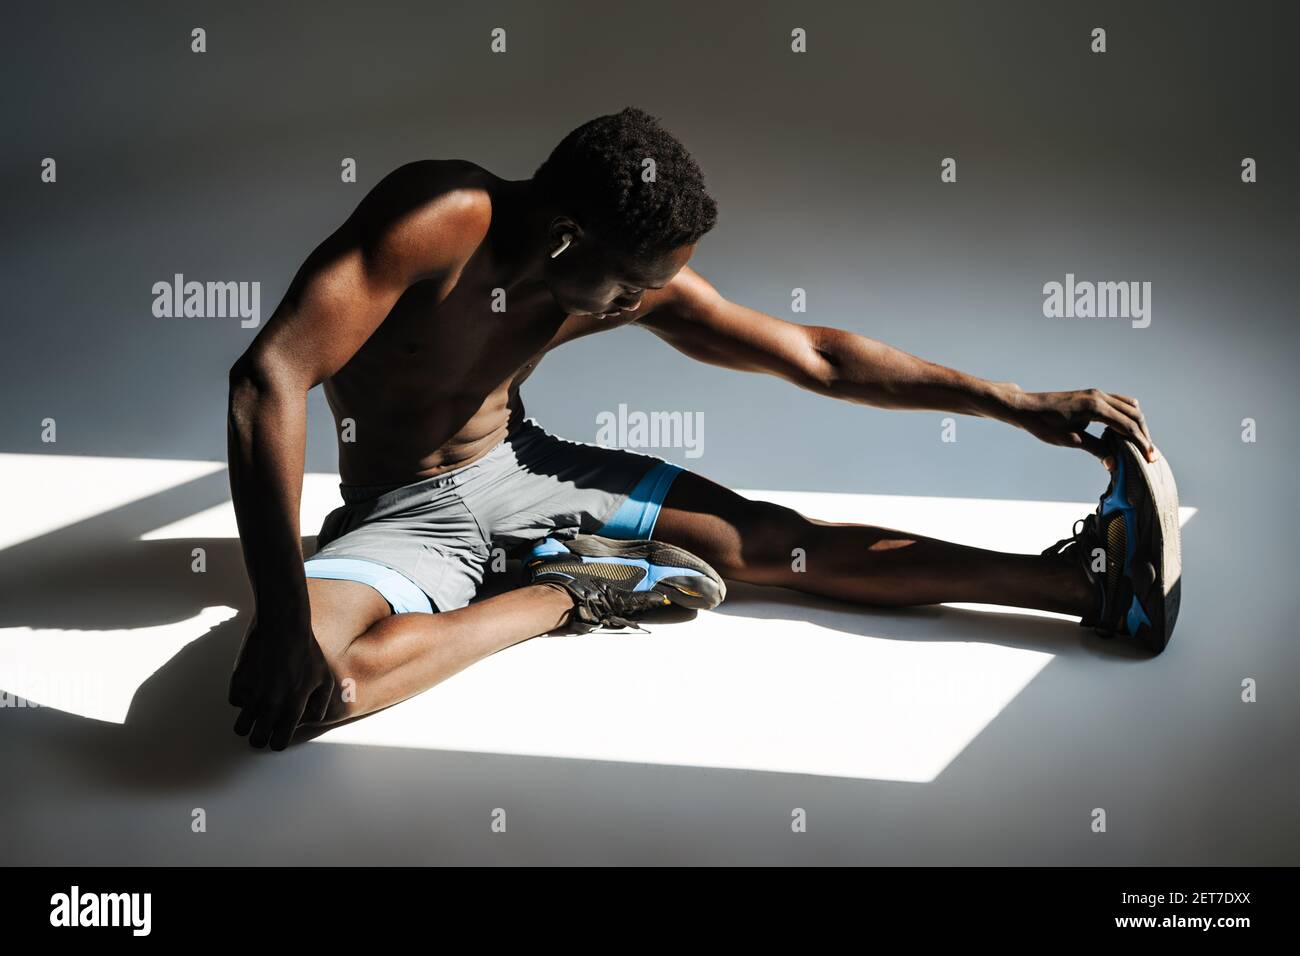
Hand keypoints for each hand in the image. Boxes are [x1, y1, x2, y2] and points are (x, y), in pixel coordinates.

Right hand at [229, 609, 334, 750]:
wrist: (285, 627)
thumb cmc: (308, 652)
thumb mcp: (325, 679)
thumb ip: (320, 705)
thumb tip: (309, 721)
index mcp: (293, 707)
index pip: (279, 743)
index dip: (278, 742)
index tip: (277, 735)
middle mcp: (271, 705)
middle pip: (255, 741)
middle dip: (260, 737)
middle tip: (263, 727)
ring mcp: (252, 694)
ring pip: (240, 728)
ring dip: (247, 723)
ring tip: (255, 711)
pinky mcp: (238, 681)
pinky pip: (235, 701)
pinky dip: (242, 698)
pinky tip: (252, 686)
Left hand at [1009, 387, 1156, 463]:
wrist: (1026, 408)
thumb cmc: (1044, 425)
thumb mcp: (1070, 440)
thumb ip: (1095, 449)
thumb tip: (1114, 464)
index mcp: (1095, 407)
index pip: (1128, 426)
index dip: (1142, 443)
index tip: (1151, 458)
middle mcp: (1100, 397)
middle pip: (1134, 414)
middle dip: (1144, 434)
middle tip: (1150, 454)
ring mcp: (1096, 394)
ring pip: (1129, 406)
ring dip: (1137, 424)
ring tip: (1140, 443)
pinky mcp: (1092, 396)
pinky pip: (1118, 404)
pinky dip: (1127, 416)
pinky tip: (1125, 431)